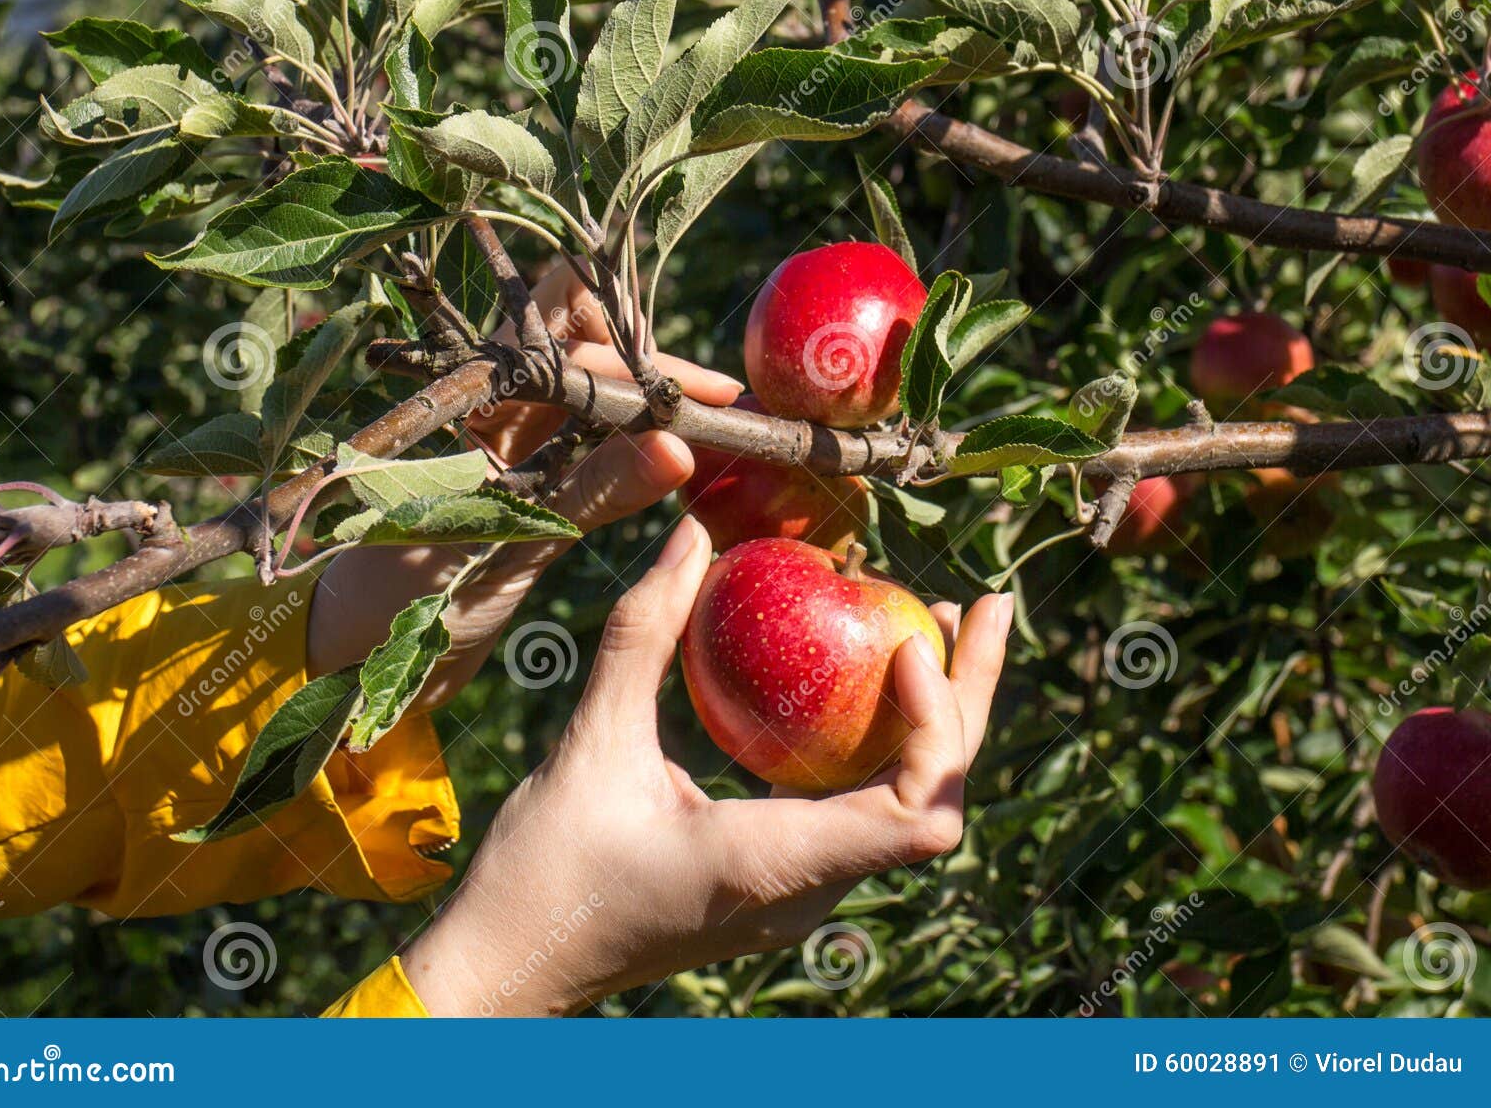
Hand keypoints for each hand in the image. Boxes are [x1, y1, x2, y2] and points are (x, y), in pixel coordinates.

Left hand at [306, 266, 740, 683]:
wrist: (349, 654)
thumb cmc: (401, 596)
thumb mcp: (504, 540)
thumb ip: (589, 493)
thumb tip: (678, 449)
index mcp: (472, 394)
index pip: (572, 336)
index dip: (647, 359)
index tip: (712, 396)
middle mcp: (493, 405)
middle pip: (588, 346)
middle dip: (655, 369)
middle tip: (722, 409)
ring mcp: (509, 444)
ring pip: (593, 398)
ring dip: (651, 410)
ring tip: (719, 434)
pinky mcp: (524, 485)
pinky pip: (589, 450)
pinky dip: (634, 452)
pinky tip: (677, 467)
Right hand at [400, 518, 1011, 1015]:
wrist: (513, 964)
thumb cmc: (544, 872)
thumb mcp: (589, 743)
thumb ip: (642, 636)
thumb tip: (693, 533)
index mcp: (776, 867)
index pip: (919, 814)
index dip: (940, 729)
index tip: (908, 645)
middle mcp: (806, 892)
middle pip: (932, 804)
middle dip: (966, 701)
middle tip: (983, 605)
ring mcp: (797, 895)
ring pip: (903, 809)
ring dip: (929, 722)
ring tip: (930, 629)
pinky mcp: (777, 884)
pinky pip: (857, 813)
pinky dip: (876, 745)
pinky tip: (855, 685)